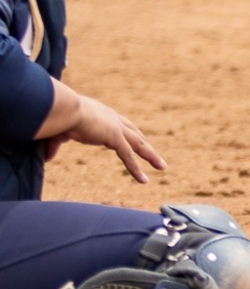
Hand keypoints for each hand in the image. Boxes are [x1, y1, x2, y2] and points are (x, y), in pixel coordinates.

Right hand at [48, 91, 165, 182]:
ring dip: (151, 156)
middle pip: (135, 133)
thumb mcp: (58, 133)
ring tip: (162, 167)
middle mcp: (112, 118)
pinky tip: (144, 180)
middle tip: (154, 155)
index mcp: (101, 113)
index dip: (127, 132)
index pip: (119, 124)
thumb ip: (55, 146)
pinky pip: (129, 156)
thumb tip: (47, 158)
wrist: (62, 108)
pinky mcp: (114, 137)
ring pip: (139, 145)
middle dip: (145, 144)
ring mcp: (115, 128)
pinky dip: (136, 169)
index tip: (134, 138)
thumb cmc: (57, 117)